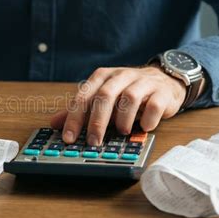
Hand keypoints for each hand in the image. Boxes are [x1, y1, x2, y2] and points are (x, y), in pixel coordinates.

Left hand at [51, 66, 186, 145]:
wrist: (163, 79)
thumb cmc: (128, 91)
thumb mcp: (103, 97)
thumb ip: (81, 110)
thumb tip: (55, 124)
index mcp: (102, 77)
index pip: (84, 96)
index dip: (74, 118)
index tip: (69, 138)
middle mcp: (121, 76)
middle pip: (105, 96)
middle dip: (97, 121)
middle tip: (93, 141)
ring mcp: (142, 82)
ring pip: (129, 97)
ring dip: (123, 118)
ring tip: (122, 132)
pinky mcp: (161, 91)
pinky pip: (154, 104)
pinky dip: (148, 119)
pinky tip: (144, 127)